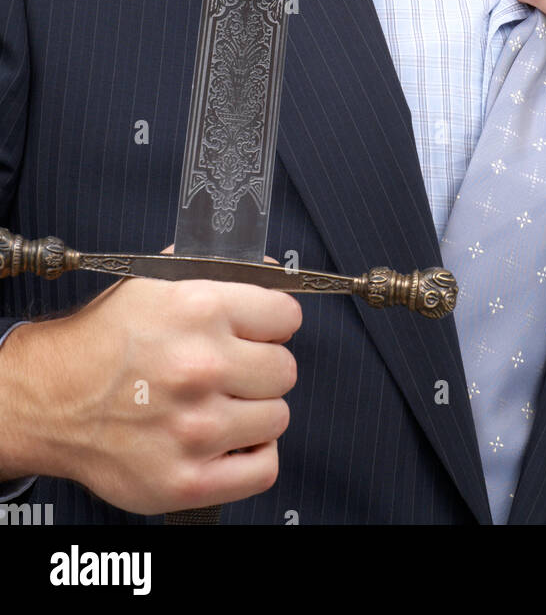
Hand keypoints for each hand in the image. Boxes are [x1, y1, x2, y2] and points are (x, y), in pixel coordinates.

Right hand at [1, 246, 300, 513]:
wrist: (50, 399)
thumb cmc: (102, 343)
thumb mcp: (154, 283)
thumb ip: (215, 274)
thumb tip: (270, 274)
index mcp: (199, 310)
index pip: (287, 316)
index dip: (275, 324)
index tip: (263, 333)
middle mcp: (201, 367)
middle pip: (284, 369)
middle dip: (262, 369)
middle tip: (233, 372)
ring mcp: (196, 428)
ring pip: (277, 417)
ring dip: (254, 413)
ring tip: (221, 406)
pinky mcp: (187, 479)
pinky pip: (263, 468)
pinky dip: (252, 457)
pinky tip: (228, 441)